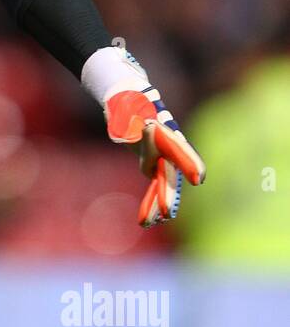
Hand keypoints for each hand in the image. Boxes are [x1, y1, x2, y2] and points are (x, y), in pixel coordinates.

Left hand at [82, 47, 205, 227]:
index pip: (179, 150)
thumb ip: (138, 120)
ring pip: (163, 186)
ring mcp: (164, 159)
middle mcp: (170, 149)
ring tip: (151, 223)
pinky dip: (150, 203)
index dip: (189, 163)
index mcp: (166, 133)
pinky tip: (146, 221)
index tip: (198, 178)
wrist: (128, 103)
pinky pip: (154, 188)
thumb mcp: (130, 111)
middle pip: (170, 174)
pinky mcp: (154, 167)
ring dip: (157, 205)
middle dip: (168, 194)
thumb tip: (149, 127)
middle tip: (167, 213)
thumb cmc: (128, 104)